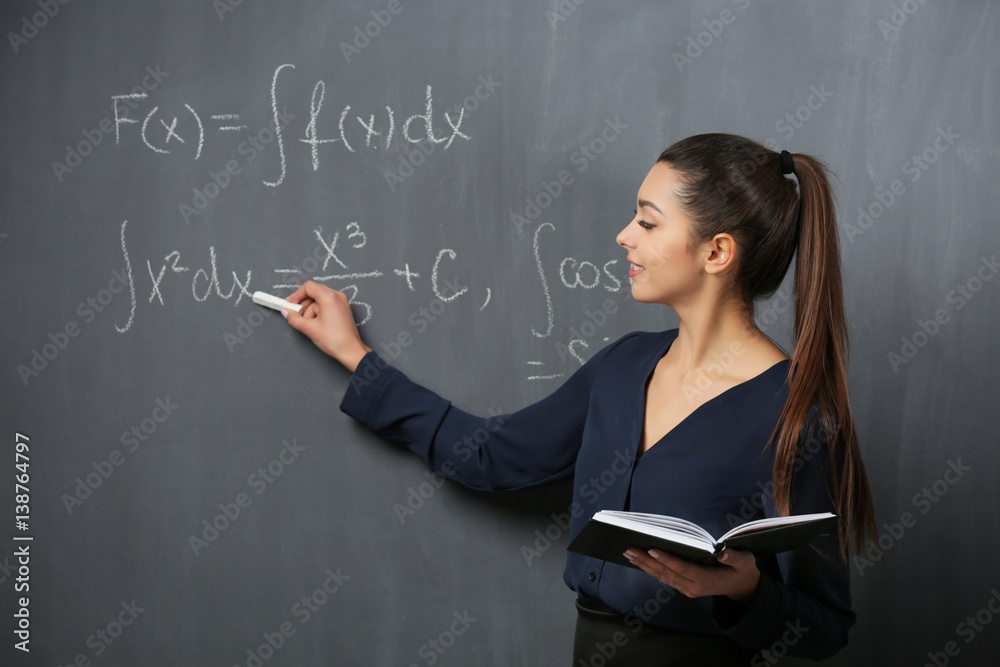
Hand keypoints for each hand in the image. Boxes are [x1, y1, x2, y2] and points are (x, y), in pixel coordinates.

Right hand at [282, 281, 371, 372]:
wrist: (350, 351)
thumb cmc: (336, 340)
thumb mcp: (309, 329)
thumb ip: (294, 319)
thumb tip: (287, 312)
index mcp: (330, 297)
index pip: (308, 287)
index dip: (296, 295)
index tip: (290, 305)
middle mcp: (337, 296)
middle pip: (313, 292)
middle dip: (303, 305)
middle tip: (297, 316)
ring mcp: (341, 302)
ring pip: (319, 300)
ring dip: (311, 311)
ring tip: (311, 325)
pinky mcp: (342, 309)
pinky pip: (326, 305)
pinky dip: (318, 312)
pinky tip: (317, 324)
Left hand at [623, 547, 759, 602]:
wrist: (743, 588)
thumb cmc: (743, 570)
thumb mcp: (745, 562)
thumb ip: (734, 557)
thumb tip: (721, 551)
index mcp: (706, 580)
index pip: (682, 568)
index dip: (667, 559)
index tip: (652, 549)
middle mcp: (693, 587)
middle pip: (666, 573)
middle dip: (647, 560)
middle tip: (629, 548)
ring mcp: (688, 589)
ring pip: (662, 576)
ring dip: (644, 565)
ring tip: (629, 552)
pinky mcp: (684, 587)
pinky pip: (665, 578)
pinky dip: (651, 569)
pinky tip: (640, 560)